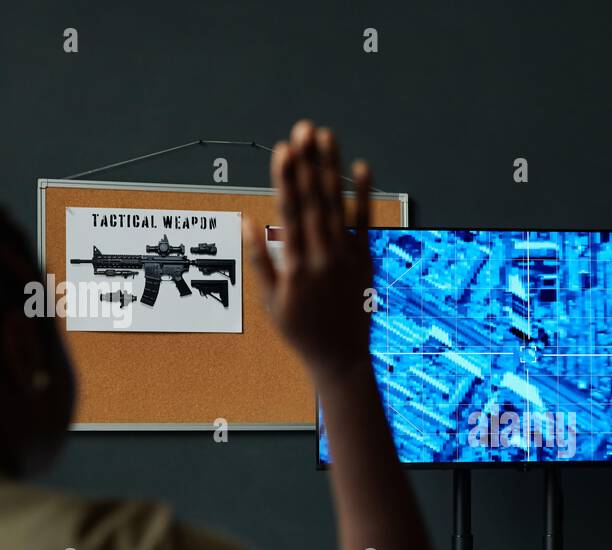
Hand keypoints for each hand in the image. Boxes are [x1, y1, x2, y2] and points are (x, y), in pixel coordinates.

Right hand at [247, 121, 374, 383]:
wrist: (341, 358)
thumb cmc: (300, 331)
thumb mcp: (270, 302)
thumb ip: (259, 260)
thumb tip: (245, 221)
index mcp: (295, 266)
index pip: (290, 213)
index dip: (287, 179)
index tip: (283, 150)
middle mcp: (322, 257)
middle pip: (314, 201)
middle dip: (308, 163)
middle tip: (304, 129)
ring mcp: (347, 258)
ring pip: (338, 205)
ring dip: (331, 168)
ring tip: (325, 136)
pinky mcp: (365, 260)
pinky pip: (364, 223)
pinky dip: (363, 195)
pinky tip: (361, 167)